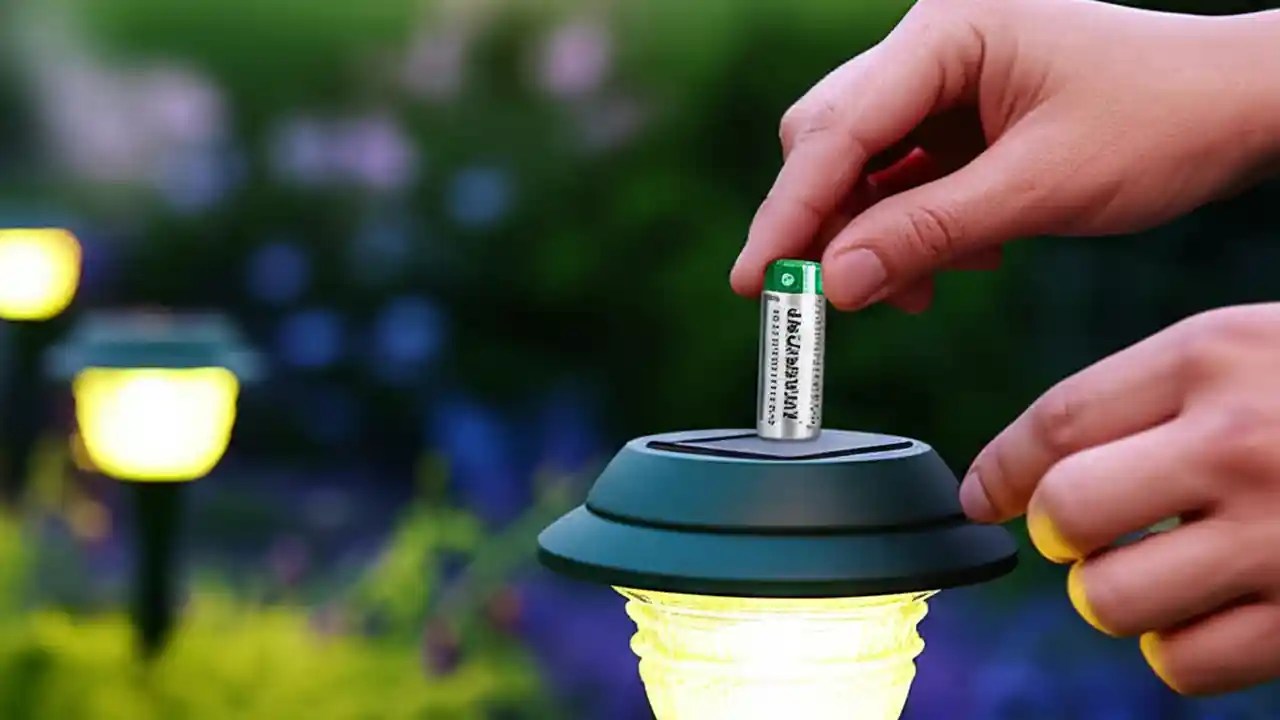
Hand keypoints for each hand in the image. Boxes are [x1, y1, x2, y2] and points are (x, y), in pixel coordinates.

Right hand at [731, 0, 1279, 311]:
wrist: (1242, 106)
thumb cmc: (1165, 121)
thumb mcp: (1042, 188)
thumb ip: (928, 234)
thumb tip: (835, 285)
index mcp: (951, 28)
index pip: (839, 128)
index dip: (790, 213)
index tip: (753, 283)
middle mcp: (933, 39)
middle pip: (830, 139)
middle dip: (825, 226)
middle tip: (821, 304)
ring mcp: (943, 74)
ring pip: (860, 162)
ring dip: (873, 233)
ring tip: (922, 286)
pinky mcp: (958, 109)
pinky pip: (901, 172)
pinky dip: (909, 225)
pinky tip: (953, 259)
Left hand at [961, 304, 1279, 694]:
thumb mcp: (1248, 348)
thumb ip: (1146, 398)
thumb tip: (1024, 479)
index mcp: (1215, 357)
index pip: (1058, 422)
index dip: (1001, 469)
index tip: (983, 497)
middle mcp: (1242, 444)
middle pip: (1070, 514)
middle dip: (1061, 533)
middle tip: (1086, 532)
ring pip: (1113, 602)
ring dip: (1117, 596)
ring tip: (1162, 569)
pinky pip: (1187, 664)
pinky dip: (1180, 647)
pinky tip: (1217, 609)